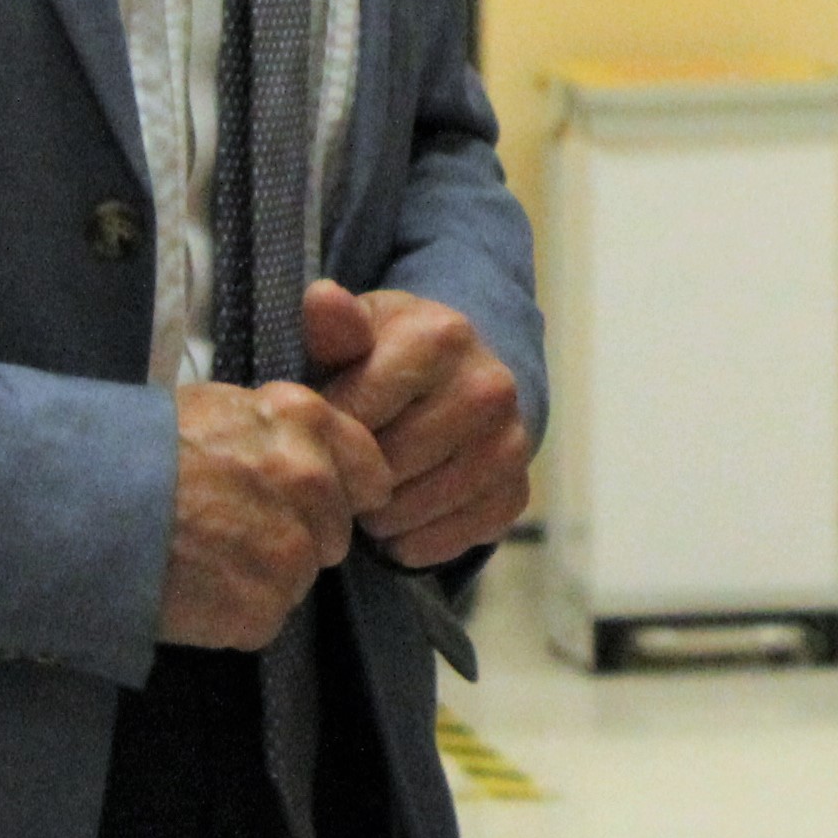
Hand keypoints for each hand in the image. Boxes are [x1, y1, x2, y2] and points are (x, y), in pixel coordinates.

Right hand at [159, 376, 391, 649]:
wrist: (78, 508)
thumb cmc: (134, 450)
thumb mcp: (217, 407)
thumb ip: (276, 433)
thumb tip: (307, 457)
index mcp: (305, 423)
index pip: (370, 472)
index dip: (343, 492)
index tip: (315, 505)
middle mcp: (313, 484)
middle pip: (333, 533)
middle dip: (296, 537)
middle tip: (232, 533)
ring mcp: (291, 551)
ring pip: (299, 579)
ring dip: (262, 578)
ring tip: (203, 562)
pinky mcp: (263, 609)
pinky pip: (264, 619)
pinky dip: (233, 615)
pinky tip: (193, 592)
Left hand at [300, 279, 533, 567]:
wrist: (465, 380)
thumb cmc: (392, 355)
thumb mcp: (362, 330)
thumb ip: (335, 325)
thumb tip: (321, 297)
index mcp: (444, 337)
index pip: (356, 415)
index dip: (326, 432)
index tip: (324, 427)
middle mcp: (489, 388)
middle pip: (383, 468)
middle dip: (351, 475)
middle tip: (346, 464)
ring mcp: (510, 443)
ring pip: (409, 511)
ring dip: (376, 514)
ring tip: (371, 488)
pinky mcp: (516, 492)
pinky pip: (444, 540)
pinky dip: (411, 540)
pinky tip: (401, 514)